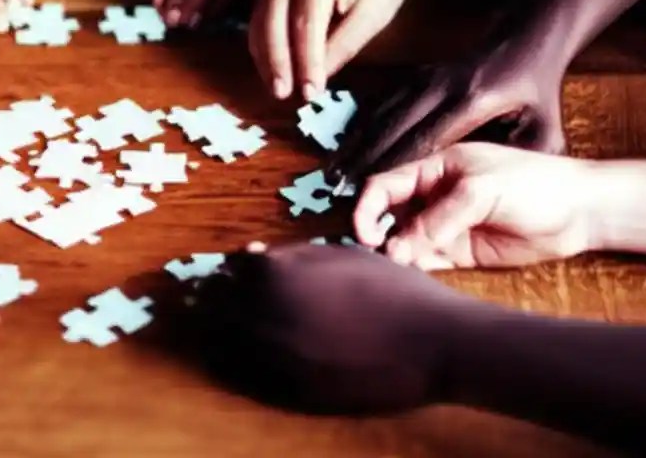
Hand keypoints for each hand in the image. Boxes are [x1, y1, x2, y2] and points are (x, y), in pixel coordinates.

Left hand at [194, 243, 474, 413]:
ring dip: (216, 333)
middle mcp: (264, 313)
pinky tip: (246, 358)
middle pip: (210, 306)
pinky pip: (240, 377)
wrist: (434, 343)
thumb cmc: (392, 289)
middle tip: (220, 304)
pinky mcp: (288, 391)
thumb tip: (247, 254)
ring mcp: (273, 356)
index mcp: (274, 273)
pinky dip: (234, 364)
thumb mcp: (340, 255)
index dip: (228, 273)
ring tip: (227, 330)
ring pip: (216, 344)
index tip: (232, 278)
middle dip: (212, 301)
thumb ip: (289, 255)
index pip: (225, 269)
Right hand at [250, 0, 417, 99]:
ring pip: (260, 21)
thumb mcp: (373, 14)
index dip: (306, 64)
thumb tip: (315, 78)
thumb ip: (343, 46)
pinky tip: (273, 65)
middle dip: (277, 64)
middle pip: (273, 25)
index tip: (311, 93)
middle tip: (283, 95)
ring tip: (277, 86)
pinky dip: (264, 43)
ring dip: (266, 57)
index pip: (305, 28)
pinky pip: (259, 14)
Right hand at [330, 38, 565, 179]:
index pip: (422, 140)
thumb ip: (523, 167)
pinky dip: (361, 126)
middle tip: (337, 186)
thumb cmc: (537, 93)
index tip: (369, 191)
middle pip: (391, 127)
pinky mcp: (416, 75)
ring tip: (334, 171)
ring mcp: (424, 78)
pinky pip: (382, 102)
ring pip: (380, 113)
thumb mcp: (547, 131)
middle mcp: (440, 88)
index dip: (392, 166)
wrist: (526, 40)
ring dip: (355, 143)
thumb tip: (500, 199)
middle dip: (362, 159)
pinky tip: (346, 146)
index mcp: (471, 102)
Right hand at [353, 144, 597, 269]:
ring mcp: (446, 226)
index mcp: (434, 170)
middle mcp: (433, 198)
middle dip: (378, 235)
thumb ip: (439, 217)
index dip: (367, 207)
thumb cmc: (534, 185)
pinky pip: (427, 262)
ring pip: (405, 242)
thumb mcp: (481, 190)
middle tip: (378, 255)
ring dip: (397, 255)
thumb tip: (398, 248)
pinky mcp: (460, 254)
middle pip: (389, 216)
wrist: (580, 212)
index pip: (384, 186)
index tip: (364, 232)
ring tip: (400, 268)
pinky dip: (416, 270)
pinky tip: (415, 274)